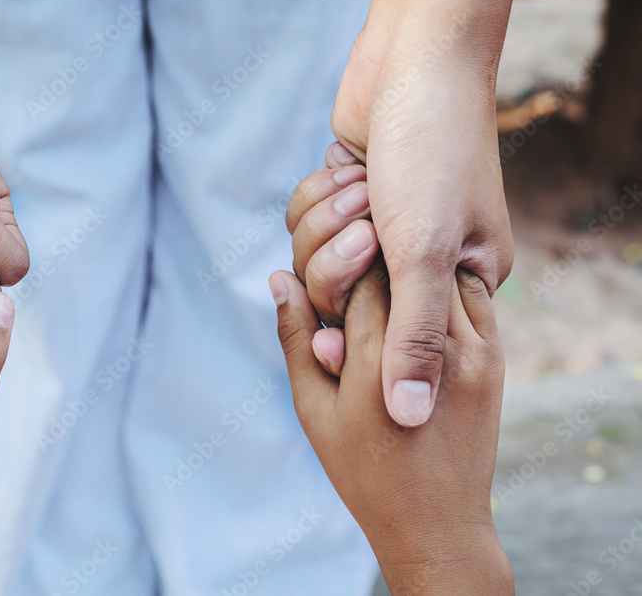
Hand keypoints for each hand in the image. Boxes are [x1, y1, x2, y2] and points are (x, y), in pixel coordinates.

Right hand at [268, 266, 512, 594]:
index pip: (358, 271)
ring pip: (440, 274)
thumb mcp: (313, 408)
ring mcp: (471, 352)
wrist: (438, 523)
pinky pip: (472, 298)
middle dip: (375, 253)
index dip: (340, 254)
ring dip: (413, 266)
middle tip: (356, 250)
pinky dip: (446, 287)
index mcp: (374, 360)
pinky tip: (424, 297)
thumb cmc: (362, 471)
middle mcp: (428, 349)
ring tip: (390, 268)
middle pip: (401, 266)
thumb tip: (278, 278)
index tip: (330, 252)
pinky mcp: (495, 359)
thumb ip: (296, 339)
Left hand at [323, 17, 513, 425]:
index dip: (356, 325)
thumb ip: (412, 340)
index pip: (389, 339)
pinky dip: (313, 194)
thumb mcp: (423, 252)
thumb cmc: (434, 153)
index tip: (343, 309)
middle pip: (339, 302)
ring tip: (361, 182)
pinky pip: (301, 223)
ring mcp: (379, 227)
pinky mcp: (346, 198)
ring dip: (323, 219)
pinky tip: (345, 163)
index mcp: (459, 282)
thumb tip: (408, 420)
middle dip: (336, 259)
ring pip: (311, 261)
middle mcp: (419, 260)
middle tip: (368, 218)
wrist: (416, 58)